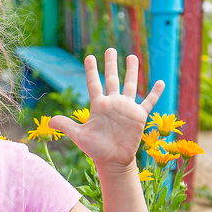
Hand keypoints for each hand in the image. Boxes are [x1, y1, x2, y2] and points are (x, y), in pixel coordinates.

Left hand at [49, 49, 163, 167]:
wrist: (113, 161)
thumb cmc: (95, 149)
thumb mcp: (80, 136)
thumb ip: (67, 126)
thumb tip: (50, 121)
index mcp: (98, 106)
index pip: (94, 84)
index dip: (91, 70)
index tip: (89, 56)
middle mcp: (113, 103)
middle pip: (112, 79)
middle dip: (111, 64)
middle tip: (110, 49)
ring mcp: (127, 108)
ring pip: (130, 85)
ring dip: (132, 71)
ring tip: (132, 56)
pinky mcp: (139, 116)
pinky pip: (149, 102)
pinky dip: (155, 93)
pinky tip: (161, 82)